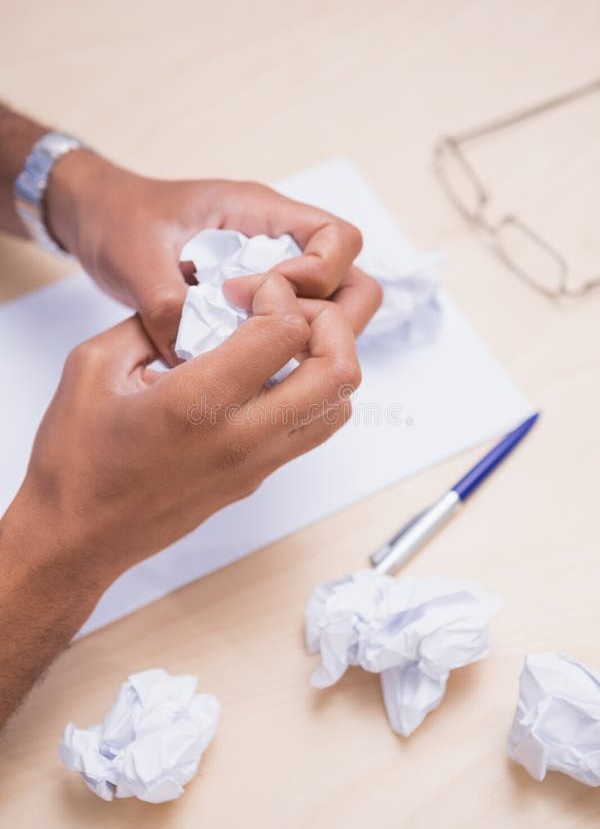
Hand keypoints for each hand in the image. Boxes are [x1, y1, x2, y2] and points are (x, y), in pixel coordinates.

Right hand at [7, 273, 362, 589]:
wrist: (77, 539)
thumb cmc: (76, 460)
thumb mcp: (93, 367)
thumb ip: (149, 324)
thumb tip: (194, 300)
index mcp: (197, 403)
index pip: (286, 333)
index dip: (278, 293)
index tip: (246, 290)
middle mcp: (240, 437)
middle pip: (339, 373)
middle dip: (331, 323)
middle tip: (292, 308)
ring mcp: (256, 465)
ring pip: (338, 407)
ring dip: (328, 362)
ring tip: (287, 341)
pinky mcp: (256, 479)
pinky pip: (311, 431)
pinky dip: (312, 394)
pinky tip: (268, 376)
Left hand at [46, 151, 381, 363]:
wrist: (96, 217)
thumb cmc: (116, 218)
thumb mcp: (136, 260)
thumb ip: (168, 307)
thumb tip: (196, 365)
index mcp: (260, 213)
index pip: (338, 239)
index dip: (318, 277)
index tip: (265, 299)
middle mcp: (278, 243)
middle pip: (351, 281)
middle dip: (329, 319)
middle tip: (272, 340)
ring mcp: (270, 274)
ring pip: (328, 311)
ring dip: (304, 339)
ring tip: (255, 356)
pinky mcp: (253, 303)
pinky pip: (291, 328)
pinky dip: (279, 352)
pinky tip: (242, 367)